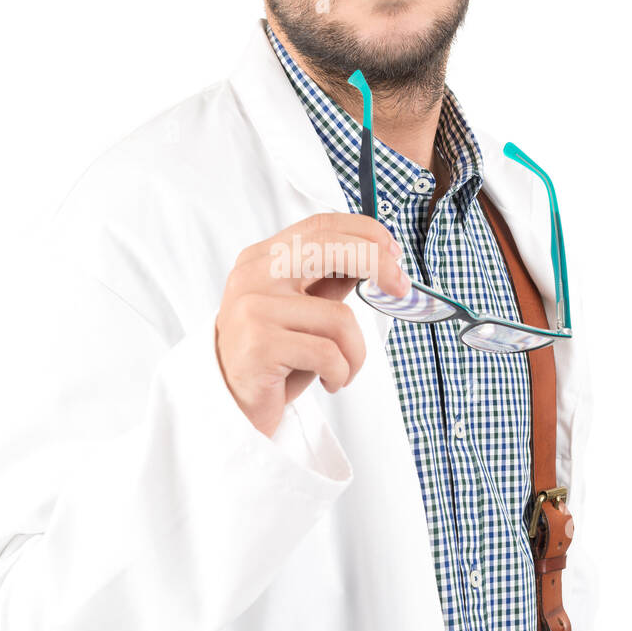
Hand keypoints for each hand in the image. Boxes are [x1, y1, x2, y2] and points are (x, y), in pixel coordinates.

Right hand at [215, 212, 407, 437]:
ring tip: (342, 369)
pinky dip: (342, 373)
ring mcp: (253, 309)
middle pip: (330, 248)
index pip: (320, 226)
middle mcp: (253, 276)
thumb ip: (327, 281)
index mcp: (261, 258)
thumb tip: (376, 257)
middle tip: (400, 290)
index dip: (365, 233)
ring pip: (340, 317)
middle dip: (378, 266)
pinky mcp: (260, 345)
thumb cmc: (273, 356)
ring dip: (356, 352)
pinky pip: (329, 354)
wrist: (231, 404)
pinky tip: (329, 381)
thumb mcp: (302, 311)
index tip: (393, 253)